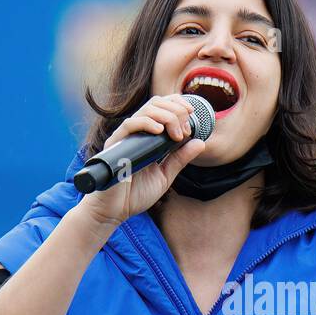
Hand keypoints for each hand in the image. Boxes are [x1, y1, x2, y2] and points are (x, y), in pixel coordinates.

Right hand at [78, 94, 207, 226]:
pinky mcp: (115, 144)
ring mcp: (126, 137)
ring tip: (177, 135)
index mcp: (148, 137)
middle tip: (186, 128)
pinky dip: (147, 123)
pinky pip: (130, 125)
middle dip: (176, 110)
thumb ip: (180, 159)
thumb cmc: (135, 194)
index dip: (178, 104)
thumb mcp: (165, 175)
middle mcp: (137, 133)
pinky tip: (160, 131)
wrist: (115, 211)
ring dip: (167, 117)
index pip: (162, 107)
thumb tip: (200, 142)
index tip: (192, 115)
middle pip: (156, 103)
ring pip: (146, 110)